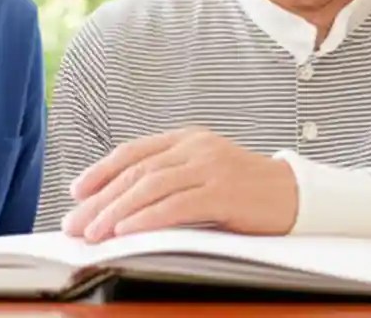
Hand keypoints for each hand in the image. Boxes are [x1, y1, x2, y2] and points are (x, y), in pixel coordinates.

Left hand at [61, 127, 297, 242]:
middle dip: (100, 199)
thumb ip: (169, 179)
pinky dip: (148, 218)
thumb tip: (119, 203)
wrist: (295, 195)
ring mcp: (211, 167)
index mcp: (186, 139)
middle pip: (136, 172)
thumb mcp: (202, 174)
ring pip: (151, 186)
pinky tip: (127, 230)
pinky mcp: (225, 191)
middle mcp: (196, 147)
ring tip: (94, 232)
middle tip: (75, 223)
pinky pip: (177, 204)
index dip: (100, 171)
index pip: (133, 153)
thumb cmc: (244, 191)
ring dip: (116, 211)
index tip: (76, 193)